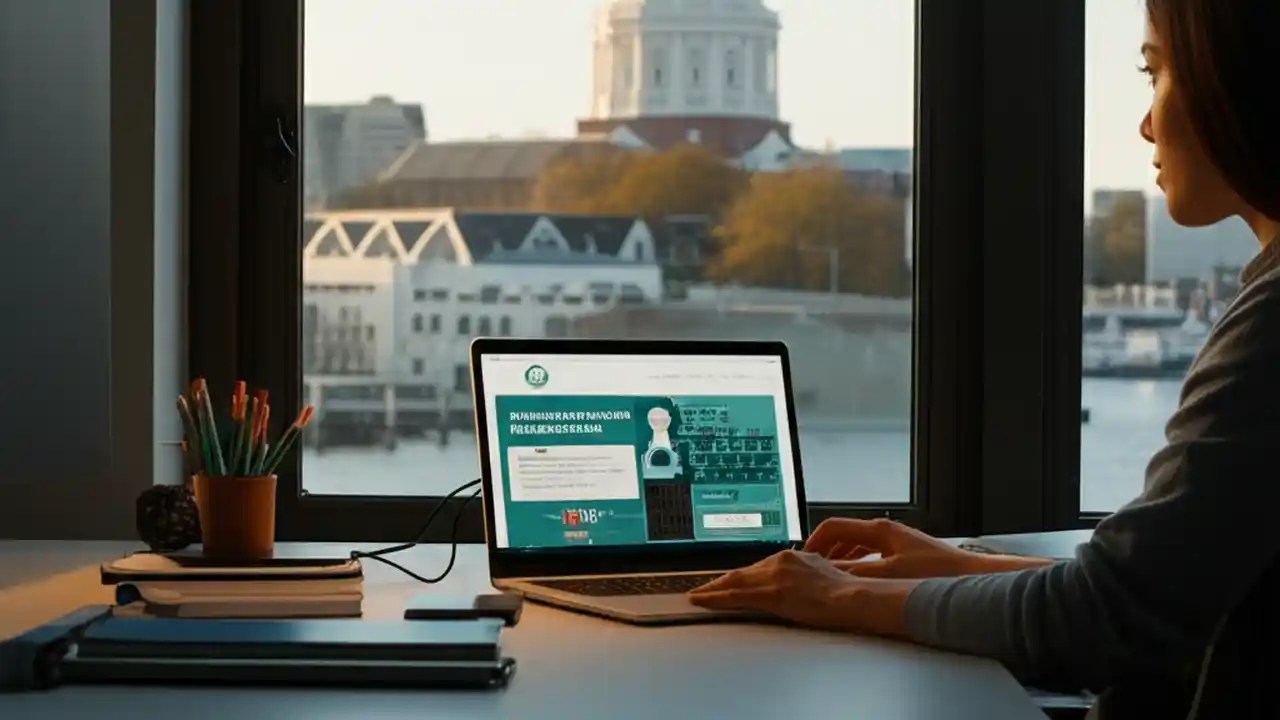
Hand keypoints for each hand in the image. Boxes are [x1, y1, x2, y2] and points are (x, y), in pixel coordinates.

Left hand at [687, 550, 916, 637]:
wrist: (854, 598)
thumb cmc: (847, 593)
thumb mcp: (823, 576)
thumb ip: (806, 577)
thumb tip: (798, 586)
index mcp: (793, 557)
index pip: (758, 567)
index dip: (740, 576)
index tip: (727, 580)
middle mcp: (780, 561)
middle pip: (743, 573)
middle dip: (722, 581)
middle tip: (704, 589)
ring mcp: (774, 576)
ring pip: (735, 582)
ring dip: (714, 589)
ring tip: (699, 596)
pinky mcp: (770, 593)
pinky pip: (736, 596)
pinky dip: (716, 597)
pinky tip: (702, 600)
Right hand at [807, 518, 1046, 578]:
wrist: (976, 579)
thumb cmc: (937, 575)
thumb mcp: (888, 577)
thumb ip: (854, 575)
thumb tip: (824, 575)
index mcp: (879, 531)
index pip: (833, 527)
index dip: (813, 543)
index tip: (802, 560)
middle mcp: (887, 532)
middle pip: (844, 536)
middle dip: (824, 553)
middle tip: (810, 571)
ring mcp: (898, 543)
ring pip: (858, 547)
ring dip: (841, 561)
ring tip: (829, 579)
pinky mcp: (908, 556)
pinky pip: (872, 556)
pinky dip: (858, 567)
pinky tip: (859, 584)